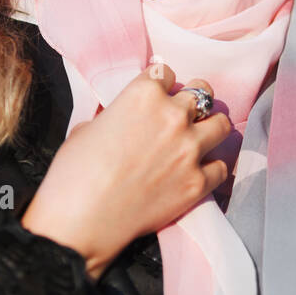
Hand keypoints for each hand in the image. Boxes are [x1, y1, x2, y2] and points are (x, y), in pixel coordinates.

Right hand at [20, 62, 232, 279]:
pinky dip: (212, 168)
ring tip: (203, 136)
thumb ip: (114, 116)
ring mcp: (189, 150)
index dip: (160, 84)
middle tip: (188, 111)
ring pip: (221, 125)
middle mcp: (173, 116)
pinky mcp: (197, 183)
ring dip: (211, 128)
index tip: (159, 93)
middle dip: (194, 100)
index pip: (165, 73)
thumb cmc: (74, 174)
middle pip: (201, 93)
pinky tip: (201, 170)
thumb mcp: (87, 127)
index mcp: (143, 95)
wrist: (81, 220)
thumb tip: (121, 120)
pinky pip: (221, 167)